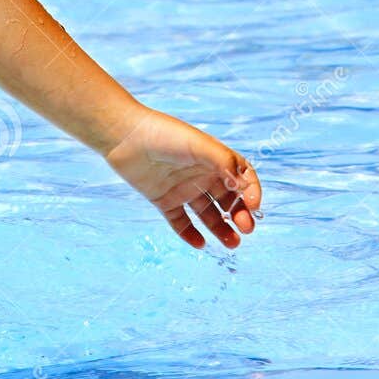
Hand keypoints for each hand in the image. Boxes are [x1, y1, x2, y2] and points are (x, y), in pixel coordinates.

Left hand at [104, 107, 261, 248]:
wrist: (124, 136)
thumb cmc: (164, 134)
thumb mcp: (198, 144)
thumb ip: (224, 162)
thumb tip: (245, 185)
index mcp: (213, 159)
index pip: (242, 178)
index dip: (252, 191)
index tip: (255, 205)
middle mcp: (200, 174)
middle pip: (228, 200)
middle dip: (241, 215)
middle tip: (246, 229)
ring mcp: (182, 188)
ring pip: (208, 215)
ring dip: (222, 229)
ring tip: (232, 244)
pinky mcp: (164, 200)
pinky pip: (180, 222)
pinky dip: (190, 235)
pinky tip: (200, 244)